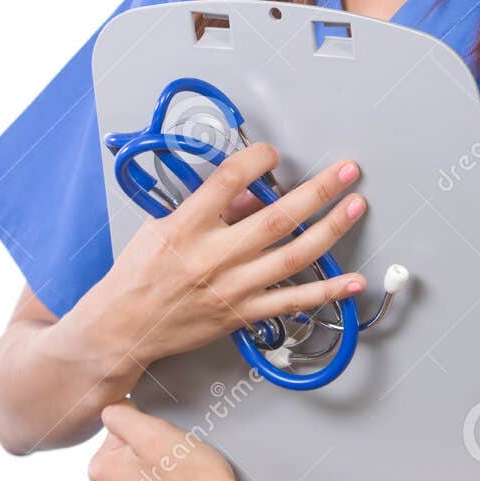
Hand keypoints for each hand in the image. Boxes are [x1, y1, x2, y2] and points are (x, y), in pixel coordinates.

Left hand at [87, 401, 253, 480]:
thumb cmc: (194, 479)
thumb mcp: (156, 431)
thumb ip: (121, 415)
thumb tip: (110, 412)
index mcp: (100, 472)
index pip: (116, 438)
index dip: (143, 437)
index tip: (164, 449)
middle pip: (121, 469)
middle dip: (143, 464)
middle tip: (175, 469)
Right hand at [93, 142, 367, 368]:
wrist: (124, 328)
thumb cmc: (139, 274)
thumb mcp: (162, 224)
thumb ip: (209, 207)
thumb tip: (252, 191)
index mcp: (186, 227)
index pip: (228, 181)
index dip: (257, 160)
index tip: (273, 152)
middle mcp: (212, 257)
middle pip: (276, 219)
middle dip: (318, 191)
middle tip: (346, 172)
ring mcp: (232, 288)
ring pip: (293, 256)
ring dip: (331, 229)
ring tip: (355, 206)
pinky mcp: (243, 314)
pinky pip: (293, 302)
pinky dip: (327, 292)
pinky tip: (353, 281)